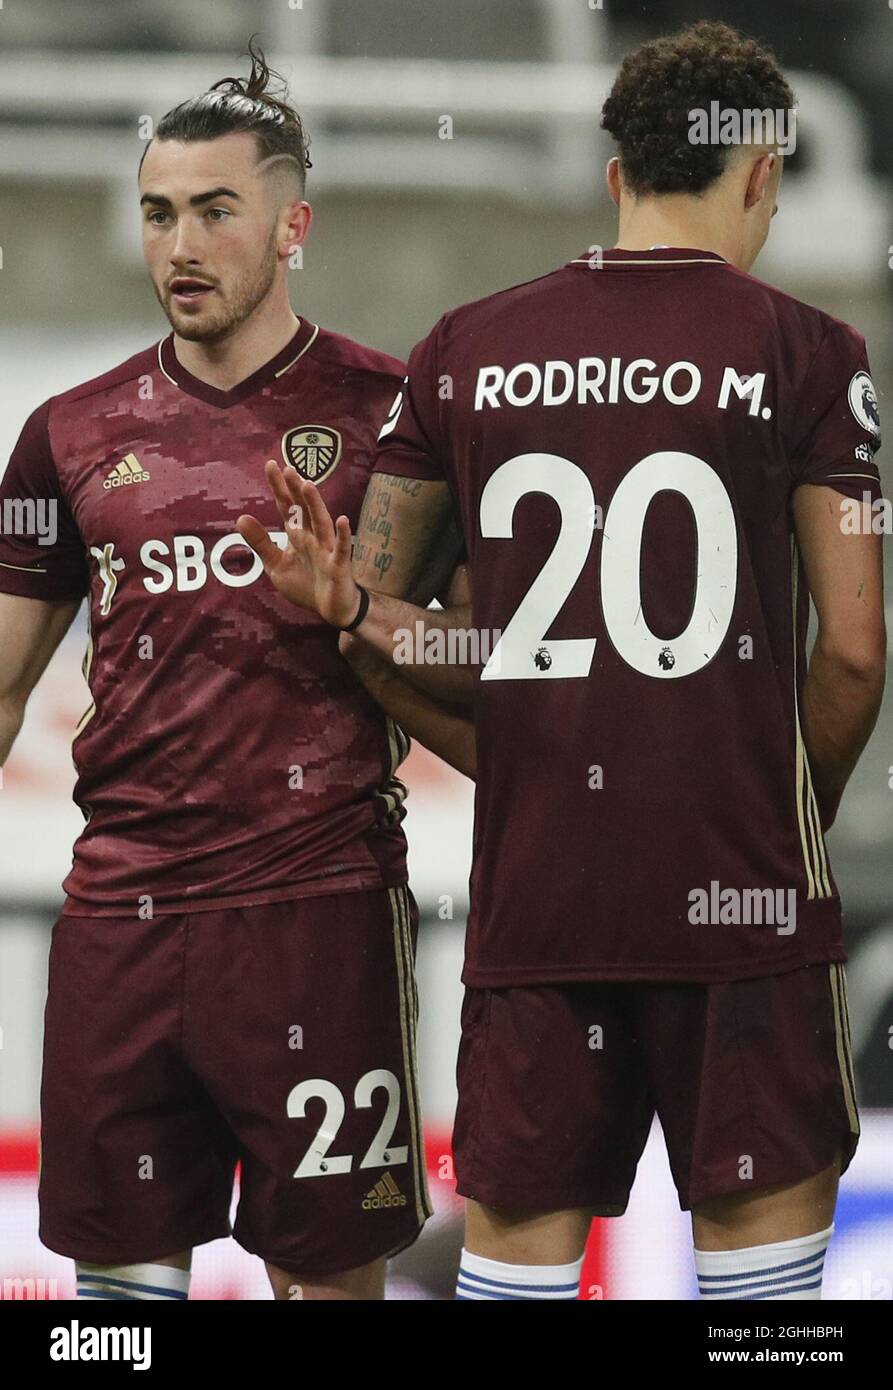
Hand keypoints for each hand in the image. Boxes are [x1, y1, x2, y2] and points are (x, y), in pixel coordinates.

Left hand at [237, 461, 361, 626]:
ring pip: (321, 523)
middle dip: (296, 490)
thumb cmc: (306, 585)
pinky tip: (342, 520)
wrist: (330, 609)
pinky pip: (341, 549)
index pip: (287, 507)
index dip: (279, 487)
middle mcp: (313, 537)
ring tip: (308, 485)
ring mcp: (327, 549)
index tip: (271, 465)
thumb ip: (261, 542)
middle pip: (304, 509)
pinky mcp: (339, 565)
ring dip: (315, 505)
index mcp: (297, 535)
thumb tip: (240, 518)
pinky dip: (342, 535)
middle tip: (288, 468)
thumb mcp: (276, 565)